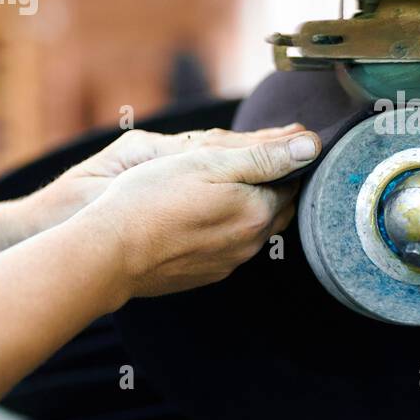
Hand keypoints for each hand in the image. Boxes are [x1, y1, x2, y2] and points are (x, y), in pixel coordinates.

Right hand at [79, 128, 320, 297]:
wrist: (108, 253)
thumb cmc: (152, 198)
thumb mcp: (208, 162)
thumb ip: (264, 156)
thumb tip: (311, 146)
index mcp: (257, 211)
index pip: (290, 181)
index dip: (286, 160)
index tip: (279, 145)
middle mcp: (250, 242)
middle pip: (277, 208)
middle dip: (275, 186)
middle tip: (262, 162)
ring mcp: (228, 262)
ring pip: (255, 230)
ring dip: (252, 209)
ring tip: (232, 186)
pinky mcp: (206, 274)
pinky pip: (231, 247)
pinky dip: (229, 229)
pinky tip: (207, 216)